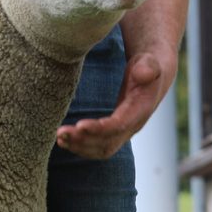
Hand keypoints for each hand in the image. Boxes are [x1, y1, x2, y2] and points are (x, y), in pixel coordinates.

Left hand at [54, 50, 171, 159]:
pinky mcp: (114, 133)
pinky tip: (63, 141)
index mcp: (140, 110)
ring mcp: (124, 132)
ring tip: (59, 138)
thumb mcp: (149, 63)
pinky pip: (97, 147)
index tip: (79, 125)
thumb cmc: (148, 67)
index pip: (119, 125)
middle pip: (108, 142)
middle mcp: (133, 126)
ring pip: (101, 149)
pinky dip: (80, 146)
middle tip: (60, 133)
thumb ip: (147, 67)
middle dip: (83, 140)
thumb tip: (143, 72)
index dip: (100, 128)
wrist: (153, 78)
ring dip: (79, 146)